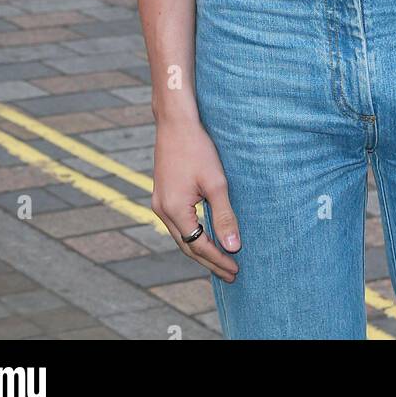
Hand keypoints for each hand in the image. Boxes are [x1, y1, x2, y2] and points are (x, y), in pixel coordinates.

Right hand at [151, 117, 240, 281]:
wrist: (175, 122)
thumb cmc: (197, 148)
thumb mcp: (216, 183)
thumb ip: (224, 216)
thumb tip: (233, 247)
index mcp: (174, 210)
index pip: (198, 246)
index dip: (218, 259)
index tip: (235, 270)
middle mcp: (162, 210)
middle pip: (187, 246)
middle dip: (210, 261)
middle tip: (231, 274)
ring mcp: (159, 203)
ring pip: (182, 236)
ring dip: (201, 249)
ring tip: (221, 261)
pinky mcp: (162, 194)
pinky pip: (178, 223)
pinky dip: (193, 234)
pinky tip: (206, 236)